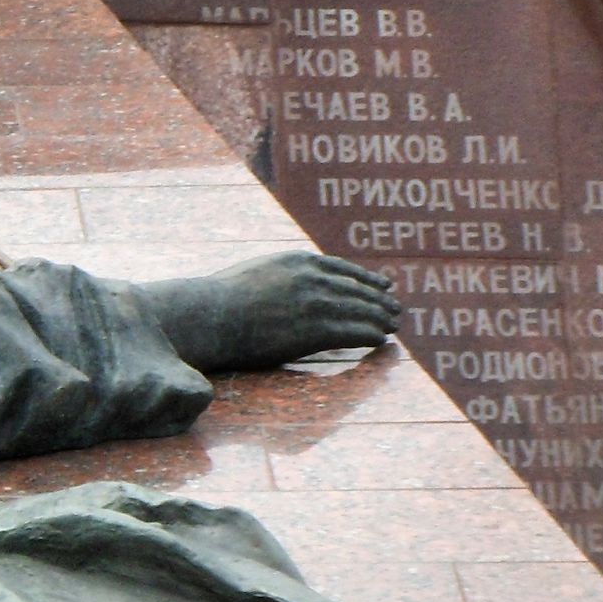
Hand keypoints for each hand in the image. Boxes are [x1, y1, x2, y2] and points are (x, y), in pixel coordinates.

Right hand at [140, 249, 399, 373]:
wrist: (206, 316)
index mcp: (296, 261)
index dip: (365, 278)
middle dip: (379, 299)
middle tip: (395, 309)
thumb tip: (279, 286)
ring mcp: (314, 302)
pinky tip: (380, 340)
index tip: (382, 284)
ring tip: (393, 326)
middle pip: (356, 289)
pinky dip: (369, 335)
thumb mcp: (252, 274)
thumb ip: (276, 276)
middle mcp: (311, 277)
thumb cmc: (217, 302)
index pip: (341, 268)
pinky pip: (352, 332)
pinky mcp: (313, 329)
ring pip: (360, 310)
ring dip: (380, 318)